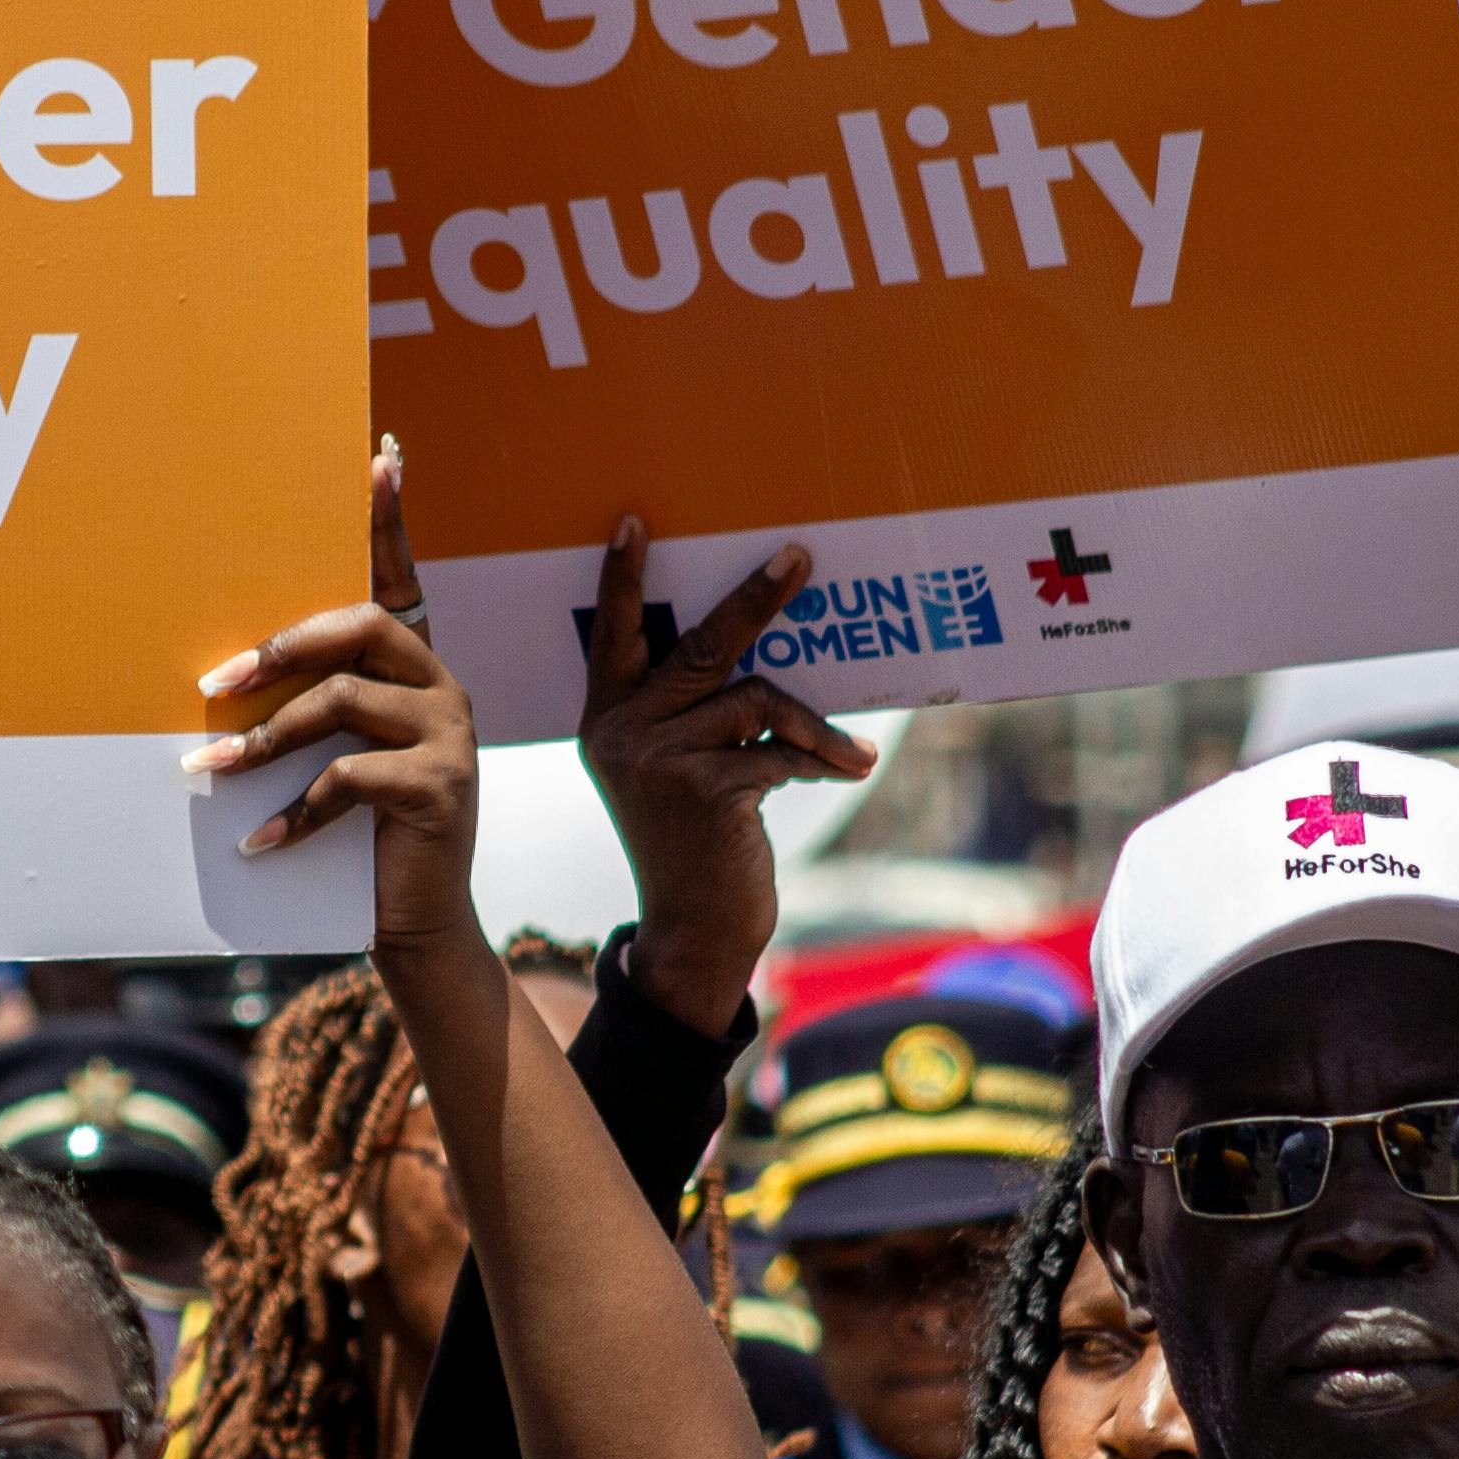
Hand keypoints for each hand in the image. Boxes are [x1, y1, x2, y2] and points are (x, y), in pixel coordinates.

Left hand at [190, 446, 480, 956]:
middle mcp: (441, 684)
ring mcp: (450, 734)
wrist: (416, 924)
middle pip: (360, 626)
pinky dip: (293, 810)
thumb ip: (309, 706)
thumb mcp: (333, 757)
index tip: (376, 459)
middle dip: (279, 646)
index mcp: (413, 665)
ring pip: (343, 702)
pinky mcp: (443, 787)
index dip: (388, 521)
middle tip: (214, 678)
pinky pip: (349, 779)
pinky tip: (256, 840)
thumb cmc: (358, 834)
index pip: (398, 579)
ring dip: (264, 737)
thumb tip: (223, 668)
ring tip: (207, 767)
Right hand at [579, 519, 874, 1035]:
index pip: (613, 636)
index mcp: (607, 721)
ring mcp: (660, 760)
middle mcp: (623, 733)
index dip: (624, 580)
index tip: (635, 524)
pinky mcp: (705, 790)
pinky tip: (846, 772)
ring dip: (813, 725)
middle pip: (701, 644)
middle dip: (756, 599)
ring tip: (851, 752)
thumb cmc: (696, 844)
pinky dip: (820, 758)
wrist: (694, 934)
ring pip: (756, 696)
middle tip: (799, 558)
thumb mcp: (676, 773)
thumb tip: (766, 664)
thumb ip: (696, 718)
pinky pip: (779, 749)